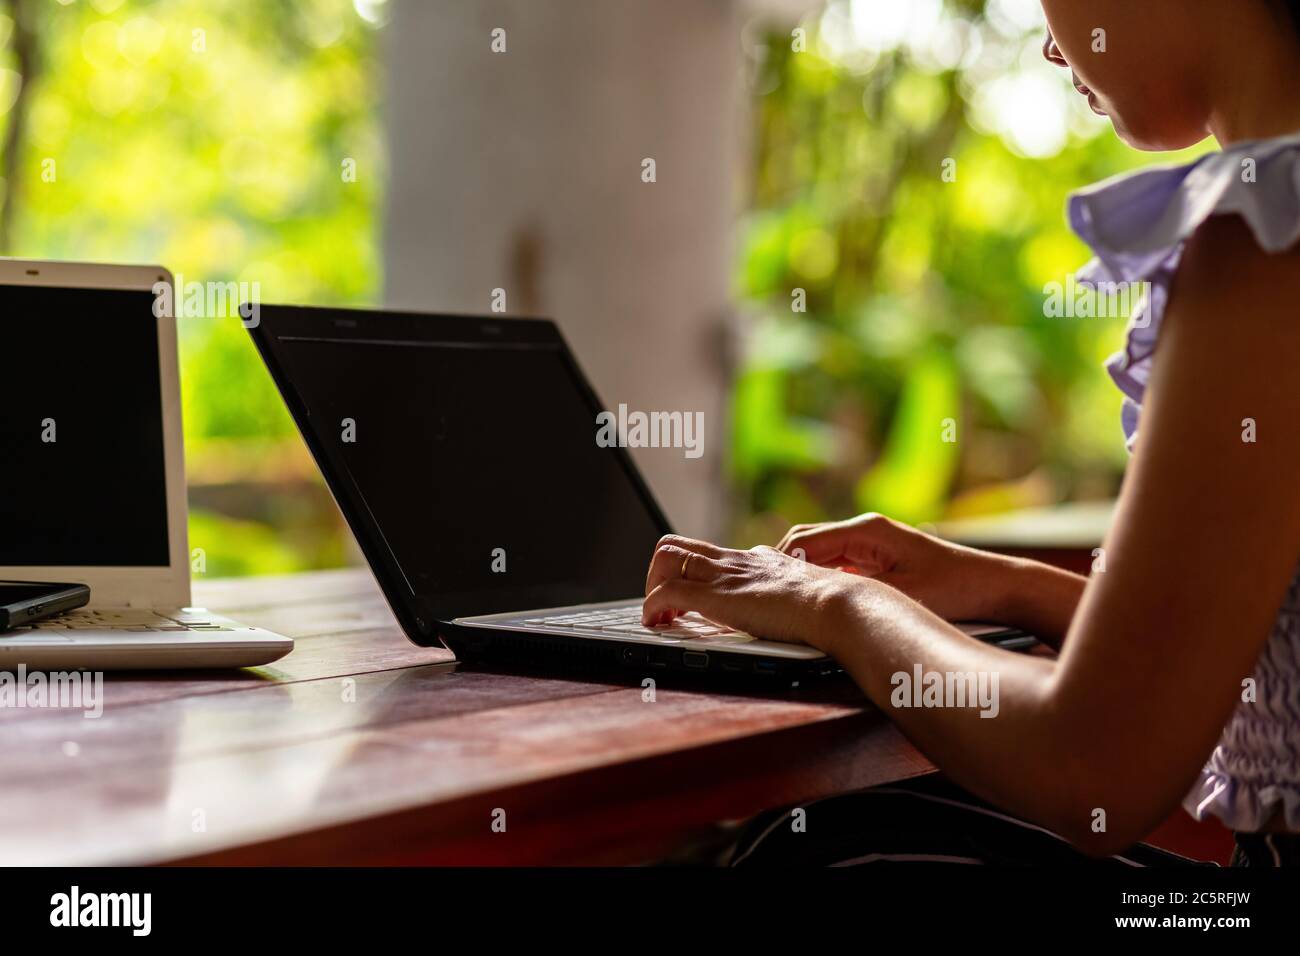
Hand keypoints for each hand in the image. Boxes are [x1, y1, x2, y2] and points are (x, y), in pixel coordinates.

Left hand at [642, 535, 867, 652]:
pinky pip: (666, 593)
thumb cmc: (837, 607)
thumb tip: (811, 613)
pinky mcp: (715, 596)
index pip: (715, 554)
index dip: (697, 572)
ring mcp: (725, 575)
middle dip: (663, 572)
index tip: (695, 593)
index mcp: (760, 560)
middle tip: (668, 604)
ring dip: (653, 585)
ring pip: (666, 557)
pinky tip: (655, 624)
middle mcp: (738, 560)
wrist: (840, 605)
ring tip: (660, 616)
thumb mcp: (813, 598)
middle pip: (681, 544)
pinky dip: (651, 607)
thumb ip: (802, 599)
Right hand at [776, 512, 1011, 622]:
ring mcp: (872, 542)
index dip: (778, 564)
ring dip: (800, 573)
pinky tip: (812, 601)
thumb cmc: (955, 590)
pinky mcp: (879, 556)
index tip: (758, 586)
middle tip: (759, 594)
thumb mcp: (903, 596)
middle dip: (782, 566)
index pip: (805, 541)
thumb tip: (816, 597)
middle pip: (806, 542)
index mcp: (867, 531)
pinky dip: (819, 578)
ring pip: (819, 553)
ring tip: (778, 599)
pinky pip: (837, 563)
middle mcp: (866, 529)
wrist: (995, 585)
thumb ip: (856, 593)